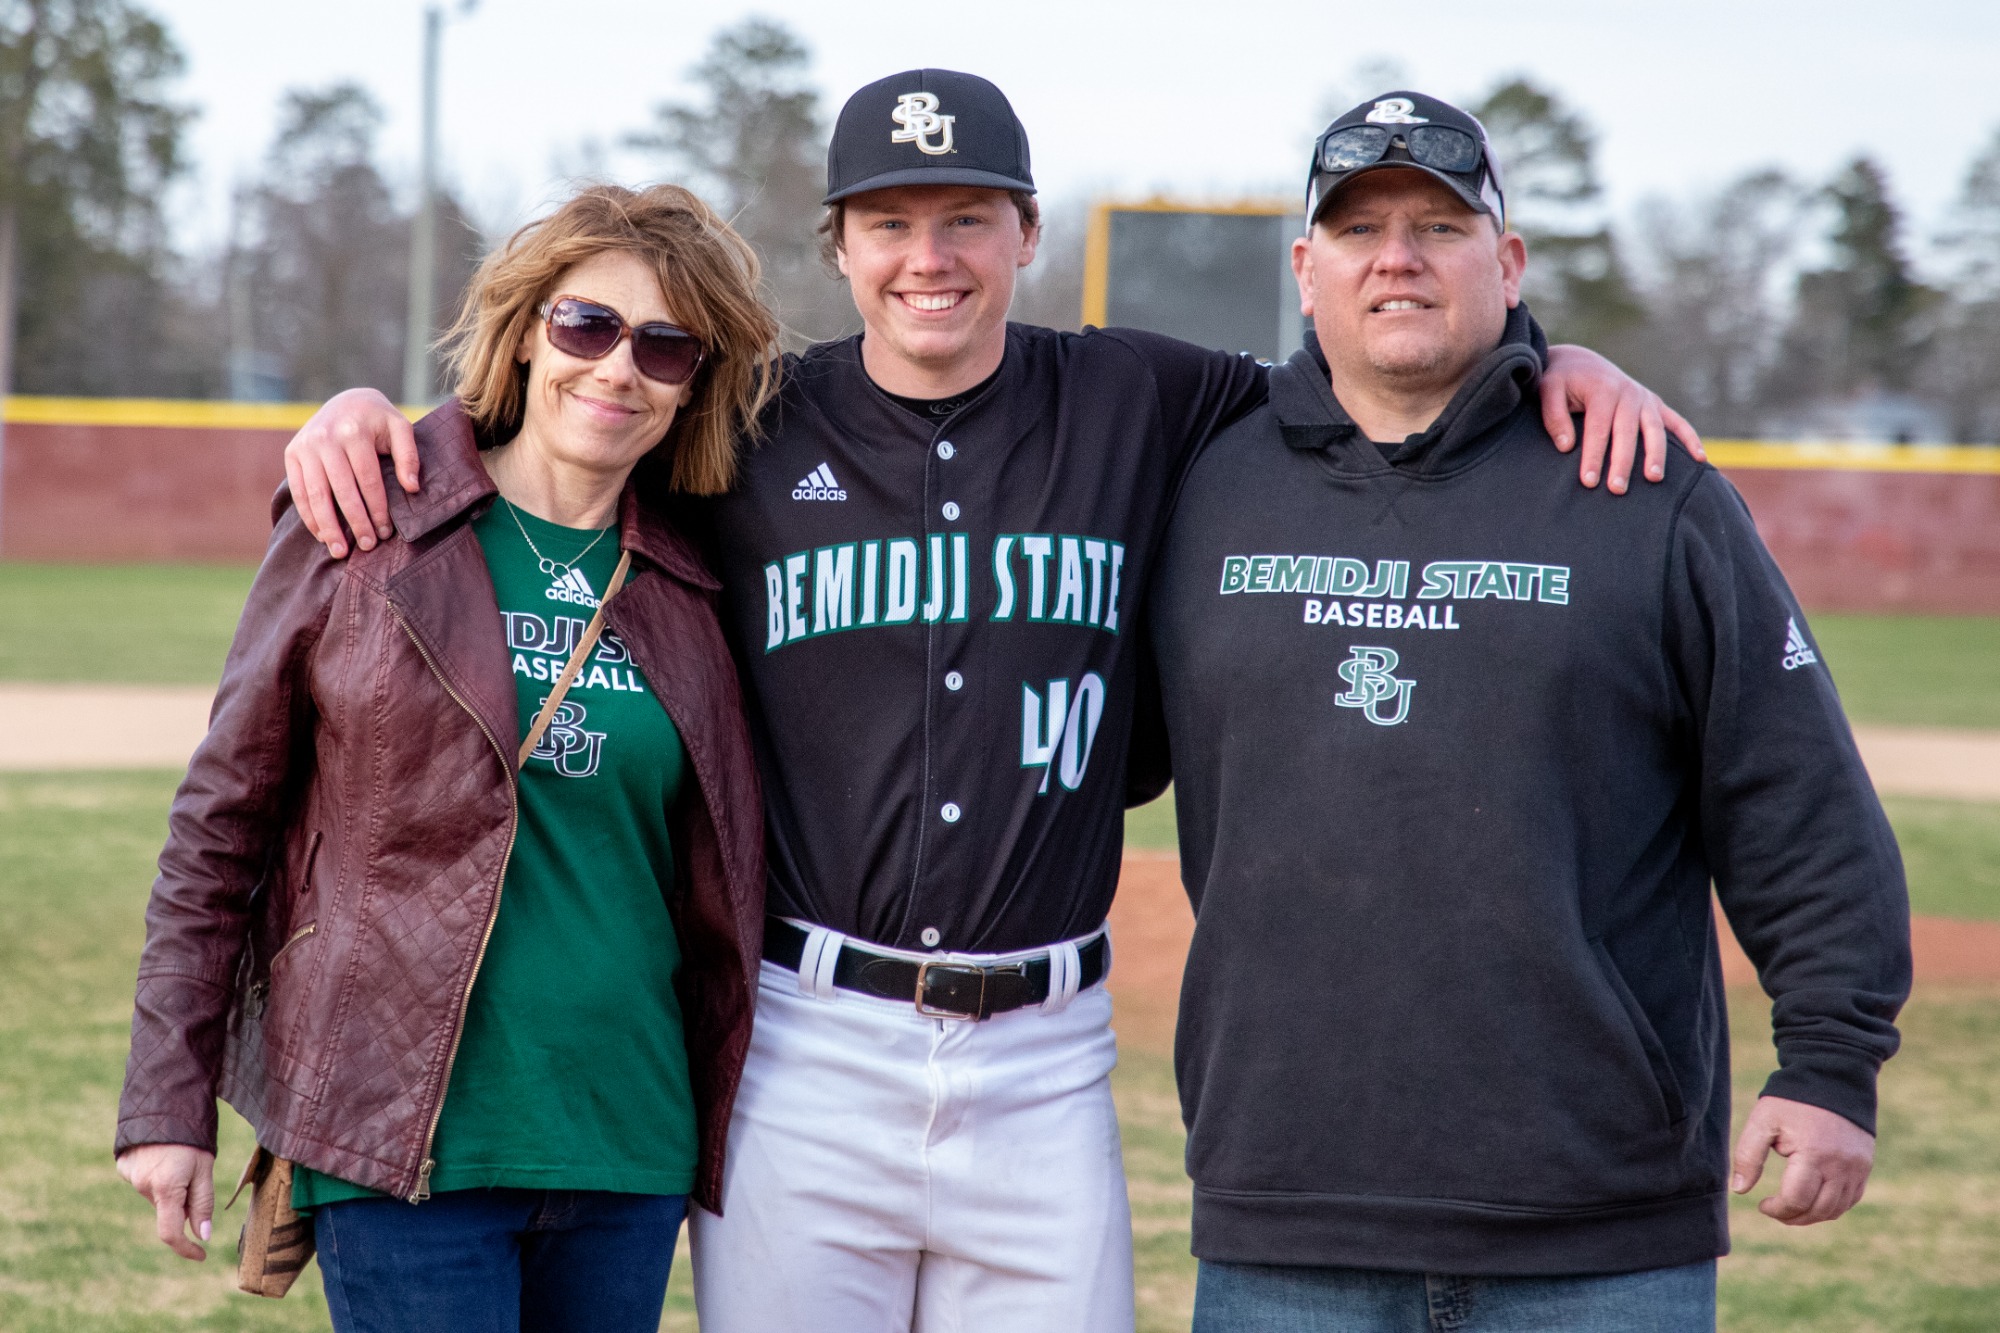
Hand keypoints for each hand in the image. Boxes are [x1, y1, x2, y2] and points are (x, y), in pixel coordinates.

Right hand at [116, 1143, 217, 1260]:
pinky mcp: (124, 1167)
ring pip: (157, 1195)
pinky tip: (163, 1155)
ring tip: (181, 1158)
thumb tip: (202, 1235)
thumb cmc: (191, 1135)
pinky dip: (157, 1176)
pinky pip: (145, 1181)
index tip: (201, 1254)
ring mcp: (130, 1177)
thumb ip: (202, 1202)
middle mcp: (143, 1186)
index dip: (186, 1248)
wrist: (162, 1103)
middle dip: (184, 1204)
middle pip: (168, 1210)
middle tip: (197, 1176)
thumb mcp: (205, 1168)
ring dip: (171, 1188)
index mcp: (166, 1188)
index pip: (171, 1232)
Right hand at [282, 388, 421, 557]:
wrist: (345, 399)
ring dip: (328, 527)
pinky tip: (322, 535)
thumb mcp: (399, 426)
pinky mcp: (292, 454)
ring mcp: (305, 446)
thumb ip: (409, 455)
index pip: (368, 480)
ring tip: (340, 551)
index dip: (377, 509)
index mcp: (354, 431)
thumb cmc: (377, 420)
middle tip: (367, 546)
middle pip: (341, 490)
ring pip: (316, 495)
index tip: (385, 532)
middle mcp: (325, 438)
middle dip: (355, 522)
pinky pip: (299, 492)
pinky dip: (309, 516)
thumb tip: (412, 488)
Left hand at [1541, 345, 1705, 492]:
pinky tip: (1700, 459)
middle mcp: (1628, 393)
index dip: (1593, 456)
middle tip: (1617, 489)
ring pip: (1654, 429)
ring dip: (1656, 454)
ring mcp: (1645, 399)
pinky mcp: (1655, 404)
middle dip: (1623, 462)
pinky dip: (1690, 439)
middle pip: (1627, 432)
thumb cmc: (1561, 381)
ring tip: (1653, 478)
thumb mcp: (1548, 389)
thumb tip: (1566, 446)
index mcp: (1603, 390)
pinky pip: (1677, 422)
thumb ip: (1554, 416)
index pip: (1598, 428)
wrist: (1580, 363)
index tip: (1588, 481)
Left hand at [1731, 1094, 1874, 1225]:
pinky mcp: (1864, 1166)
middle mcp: (1841, 1166)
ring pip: (1836, 1209)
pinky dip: (1831, 1207)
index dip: (1777, 1209)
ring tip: (1791, 1209)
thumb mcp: (1763, 1122)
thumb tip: (1739, 1189)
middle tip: (1774, 1211)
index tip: (1762, 1205)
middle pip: (1818, 1210)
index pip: (1796, 1199)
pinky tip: (1812, 1201)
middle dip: (1793, 1217)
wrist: (1832, 1079)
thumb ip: (1748, 1156)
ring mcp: (1856, 1168)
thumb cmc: (1792, 1101)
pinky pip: (1851, 1199)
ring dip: (1812, 1216)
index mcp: (1814, 1154)